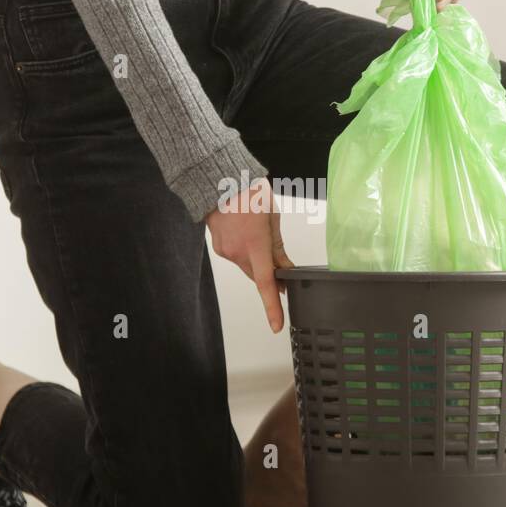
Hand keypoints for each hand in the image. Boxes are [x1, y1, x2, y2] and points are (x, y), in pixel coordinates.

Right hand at [205, 178, 294, 332]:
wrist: (220, 181)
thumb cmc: (249, 193)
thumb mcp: (273, 219)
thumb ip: (279, 248)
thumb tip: (286, 269)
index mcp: (256, 244)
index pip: (266, 284)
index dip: (273, 307)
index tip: (276, 325)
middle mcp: (239, 252)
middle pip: (259, 276)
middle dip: (271, 275)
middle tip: (283, 268)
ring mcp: (227, 251)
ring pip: (248, 267)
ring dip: (256, 260)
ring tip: (256, 234)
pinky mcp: (219, 248)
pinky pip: (237, 258)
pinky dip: (244, 252)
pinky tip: (245, 234)